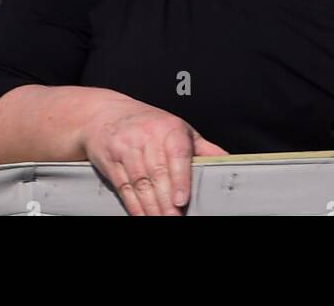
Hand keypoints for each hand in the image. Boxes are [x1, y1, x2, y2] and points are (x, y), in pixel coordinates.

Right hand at [82, 93, 226, 215]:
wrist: (104, 112)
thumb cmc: (149, 123)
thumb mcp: (179, 128)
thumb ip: (204, 148)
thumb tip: (228, 162)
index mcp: (169, 128)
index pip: (177, 154)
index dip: (180, 178)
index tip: (182, 200)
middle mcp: (147, 136)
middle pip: (158, 174)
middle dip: (167, 202)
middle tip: (175, 219)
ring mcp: (127, 148)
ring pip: (141, 183)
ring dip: (151, 208)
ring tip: (161, 221)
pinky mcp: (111, 160)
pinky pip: (125, 187)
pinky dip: (134, 206)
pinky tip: (143, 216)